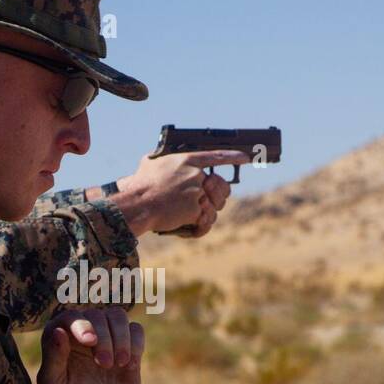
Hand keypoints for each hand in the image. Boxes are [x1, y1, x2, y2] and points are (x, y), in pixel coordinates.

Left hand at [37, 307, 144, 383]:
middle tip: (104, 364)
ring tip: (118, 364)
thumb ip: (53, 357)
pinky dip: (135, 343)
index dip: (82, 323)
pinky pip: (136, 330)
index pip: (70, 316)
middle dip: (104, 336)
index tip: (89, 341)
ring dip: (121, 336)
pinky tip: (128, 365)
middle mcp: (83, 334)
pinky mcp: (128, 349)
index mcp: (60, 339)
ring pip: (118, 316)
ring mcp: (107, 340)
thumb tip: (57, 331)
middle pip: (97, 314)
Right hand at [111, 150, 244, 236]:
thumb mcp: (149, 163)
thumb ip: (160, 160)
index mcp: (187, 160)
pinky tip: (193, 227)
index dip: (233, 157)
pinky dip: (200, 227)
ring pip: (215, 206)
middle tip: (210, 202)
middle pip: (222, 186)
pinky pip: (205, 222)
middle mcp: (196, 175)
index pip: (217, 156)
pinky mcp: (195, 211)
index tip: (245, 158)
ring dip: (207, 213)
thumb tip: (155, 158)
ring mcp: (198, 193)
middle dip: (219, 196)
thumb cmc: (140, 184)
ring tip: (193, 216)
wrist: (137, 204)